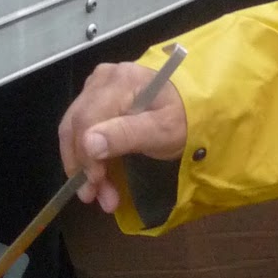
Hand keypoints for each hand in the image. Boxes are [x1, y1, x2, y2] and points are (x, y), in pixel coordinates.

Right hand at [58, 59, 187, 212]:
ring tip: (97, 194)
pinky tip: (99, 177)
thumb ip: (126, 134)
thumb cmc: (185, 118)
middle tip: (93, 197)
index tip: (95, 184)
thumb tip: (88, 144)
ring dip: (84, 165)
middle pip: (77, 126)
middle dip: (83, 166)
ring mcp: (99, 87)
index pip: (86, 121)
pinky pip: (84, 128)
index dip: (85, 156)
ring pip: (77, 130)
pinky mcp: (100, 98)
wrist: (200, 105)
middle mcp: (103, 79)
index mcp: (119, 82)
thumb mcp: (162, 131)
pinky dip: (89, 155)